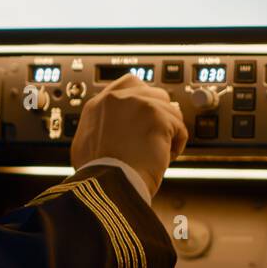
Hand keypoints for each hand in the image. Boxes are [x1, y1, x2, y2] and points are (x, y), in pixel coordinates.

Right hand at [71, 73, 186, 196]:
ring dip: (169, 132)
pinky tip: (164, 158)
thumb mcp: (86, 144)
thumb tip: (110, 130)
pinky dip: (176, 145)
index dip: (143, 97)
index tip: (148, 112)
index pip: (129, 83)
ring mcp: (138, 104)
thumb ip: (100, 128)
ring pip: (171, 110)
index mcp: (98, 105)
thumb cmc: (98, 174)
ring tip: (158, 152)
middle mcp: (117, 99)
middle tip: (158, 134)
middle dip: (160, 113)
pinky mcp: (158, 116)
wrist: (109, 184)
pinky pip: (180, 128)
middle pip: (154, 93)